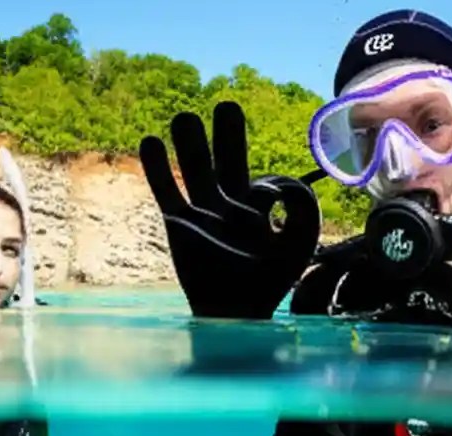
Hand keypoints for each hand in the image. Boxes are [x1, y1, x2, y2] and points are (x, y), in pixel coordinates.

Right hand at [138, 101, 321, 319]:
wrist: (236, 312)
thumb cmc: (269, 281)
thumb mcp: (299, 241)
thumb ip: (302, 207)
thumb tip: (277, 179)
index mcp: (261, 208)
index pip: (265, 183)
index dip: (271, 188)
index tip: (270, 198)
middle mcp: (229, 204)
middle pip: (226, 159)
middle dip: (226, 134)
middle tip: (227, 106)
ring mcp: (201, 212)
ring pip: (194, 168)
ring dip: (190, 142)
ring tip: (185, 117)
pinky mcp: (178, 224)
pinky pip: (166, 190)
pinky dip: (157, 168)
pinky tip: (150, 141)